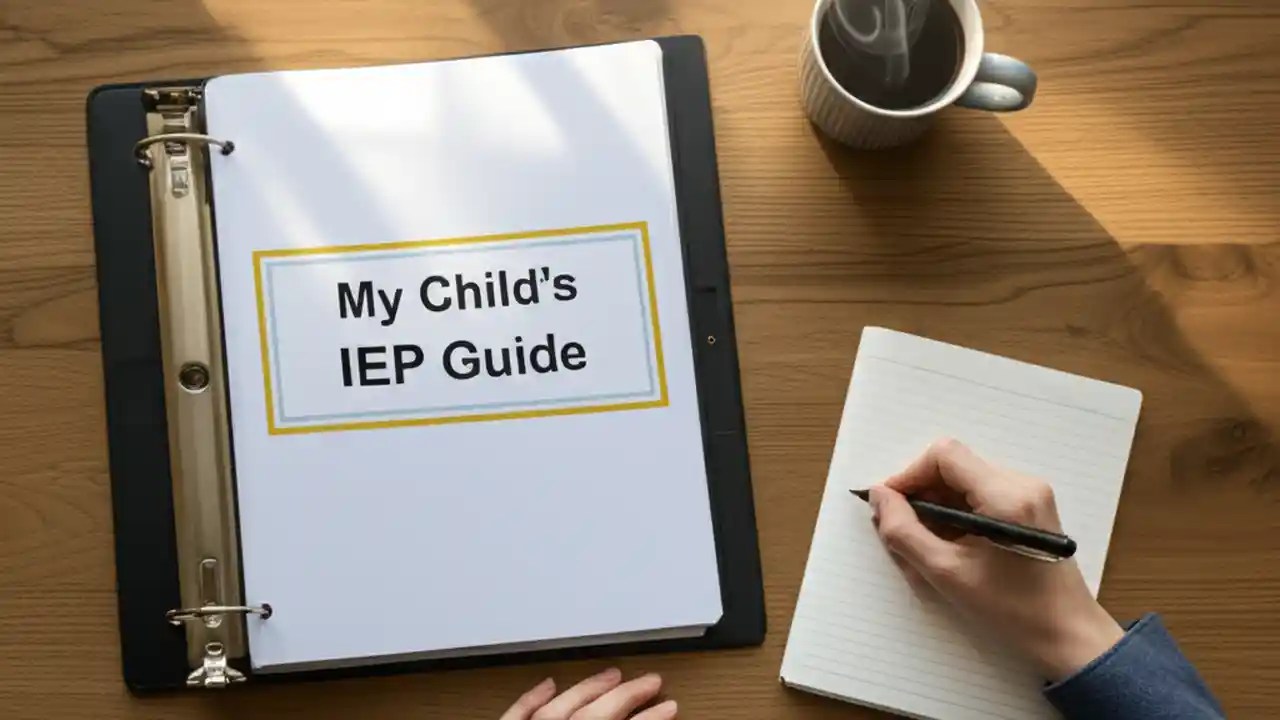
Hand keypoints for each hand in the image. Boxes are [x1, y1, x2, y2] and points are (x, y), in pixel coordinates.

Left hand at [501, 669, 676, 719]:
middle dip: (627, 694)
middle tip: (651, 681)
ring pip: (561, 706)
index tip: (669, 706)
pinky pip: (518, 713)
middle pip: (595, 712)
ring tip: (612, 674)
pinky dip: (533, 696)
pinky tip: (548, 683)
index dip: (649, 718)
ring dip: (589, 688)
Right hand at [869, 439, 1124, 680]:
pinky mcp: (1033, 505)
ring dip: (938, 503)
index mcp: (1006, 496)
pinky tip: (954, 542)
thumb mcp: (947, 573)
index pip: (944, 455)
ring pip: (966, 479)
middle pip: (955, 465)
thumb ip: (904, 531)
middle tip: (903, 529)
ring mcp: (1031, 492)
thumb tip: (879, 496)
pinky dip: (958, 511)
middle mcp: (1023, 483)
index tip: (890, 506)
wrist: (1068, 634)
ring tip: (929, 542)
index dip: (908, 475)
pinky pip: (983, 492)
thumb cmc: (1011, 610)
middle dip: (922, 492)